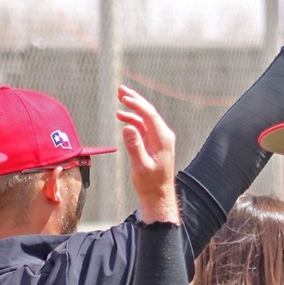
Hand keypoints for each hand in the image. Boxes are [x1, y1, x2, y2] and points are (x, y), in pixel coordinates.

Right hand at [116, 85, 178, 223]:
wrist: (158, 195)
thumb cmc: (150, 183)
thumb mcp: (140, 166)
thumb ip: (135, 146)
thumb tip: (128, 127)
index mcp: (163, 140)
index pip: (150, 115)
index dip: (137, 104)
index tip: (123, 97)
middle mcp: (164, 136)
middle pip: (149, 112)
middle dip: (135, 100)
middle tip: (120, 89)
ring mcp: (159, 139)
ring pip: (146, 118)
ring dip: (133, 108)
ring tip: (119, 98)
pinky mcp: (154, 143)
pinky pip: (144, 126)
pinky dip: (133, 120)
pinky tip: (122, 117)